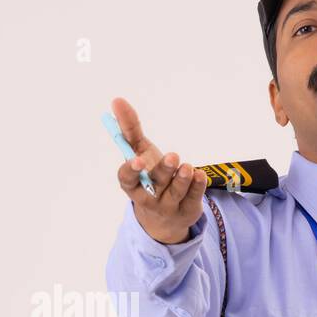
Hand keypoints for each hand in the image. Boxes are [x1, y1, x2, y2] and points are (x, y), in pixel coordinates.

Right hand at [112, 96, 207, 244]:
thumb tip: (117, 100)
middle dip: (164, 170)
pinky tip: (199, 174)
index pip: (127, 180)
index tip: (137, 160)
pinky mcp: (188, 209)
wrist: (165, 215)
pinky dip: (197, 186)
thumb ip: (129, 129)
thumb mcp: (139, 152)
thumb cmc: (149, 175)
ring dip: (182, 178)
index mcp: (133, 184)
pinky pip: (193, 197)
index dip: (131, 171)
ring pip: (176, 192)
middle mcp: (149, 197)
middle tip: (172, 156)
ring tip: (187, 166)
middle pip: (156, 184)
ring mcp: (169, 206)